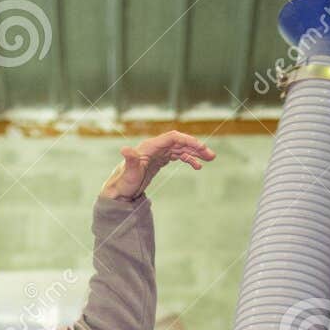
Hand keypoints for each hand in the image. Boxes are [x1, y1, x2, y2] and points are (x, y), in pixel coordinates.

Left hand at [99, 130, 214, 199]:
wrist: (118, 191)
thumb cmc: (122, 183)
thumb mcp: (128, 174)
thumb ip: (129, 161)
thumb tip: (124, 149)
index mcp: (149, 147)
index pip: (173, 138)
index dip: (187, 140)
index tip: (201, 147)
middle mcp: (155, 147)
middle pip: (179, 142)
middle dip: (196, 147)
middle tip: (211, 155)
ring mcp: (158, 153)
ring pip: (180, 149)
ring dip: (195, 153)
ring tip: (209, 159)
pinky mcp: (159, 161)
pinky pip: (177, 156)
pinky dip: (187, 160)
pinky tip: (197, 166)